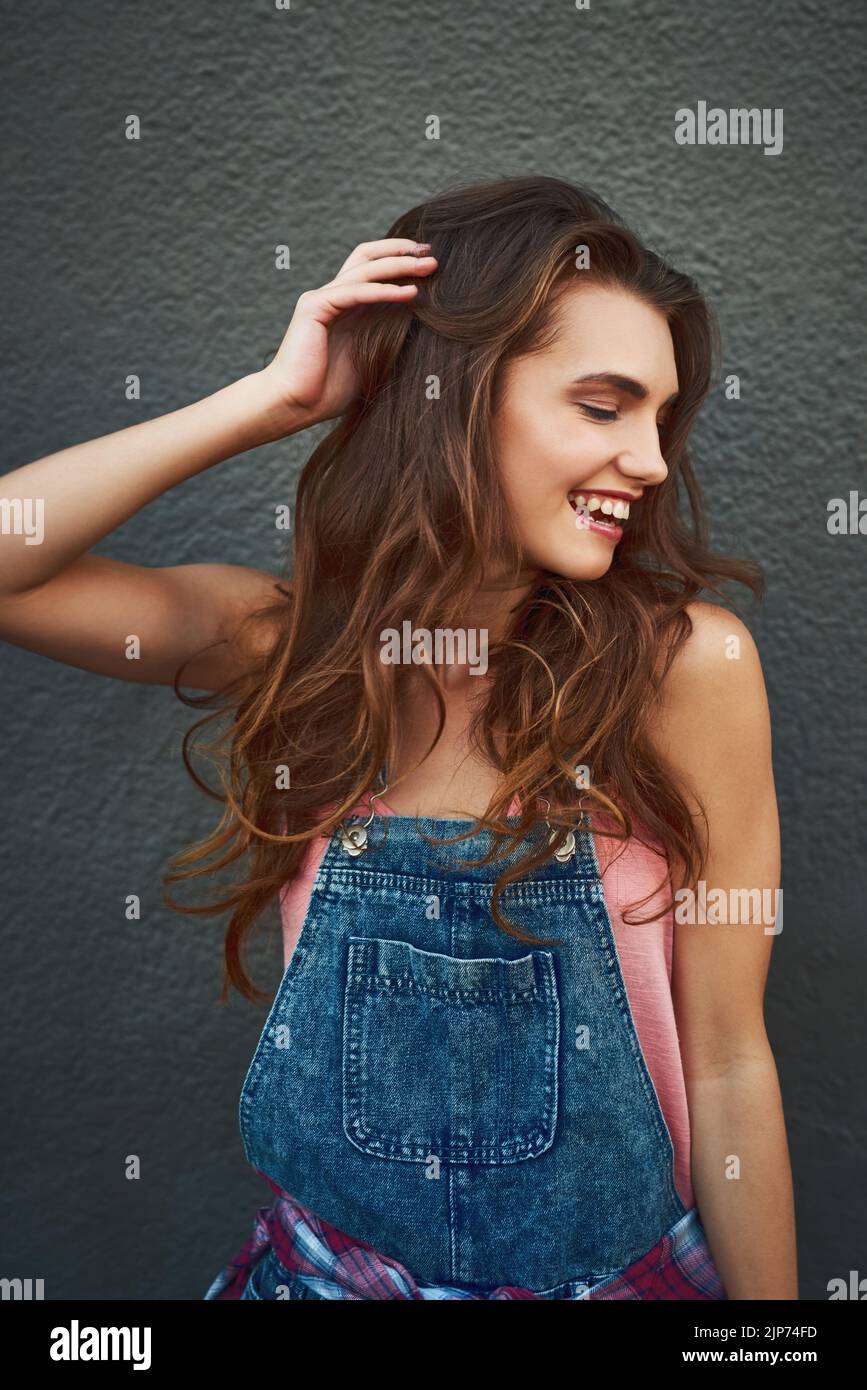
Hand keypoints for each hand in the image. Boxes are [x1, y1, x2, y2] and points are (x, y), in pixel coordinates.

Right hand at [260, 238, 437, 429]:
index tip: (428, 262)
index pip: (372, 268)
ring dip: (399, 265)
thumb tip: (426, 328)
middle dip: (402, 251)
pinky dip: (384, 291)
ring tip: (428, 266)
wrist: (294, 404)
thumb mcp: (371, 358)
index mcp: (345, 306)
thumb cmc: (329, 391)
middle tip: (432, 254)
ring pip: (365, 270)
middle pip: (368, 257)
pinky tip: (410, 293)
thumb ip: (389, 337)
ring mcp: (322, 298)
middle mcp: (333, 296)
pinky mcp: (315, 307)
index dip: (400, 259)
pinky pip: (355, 292)